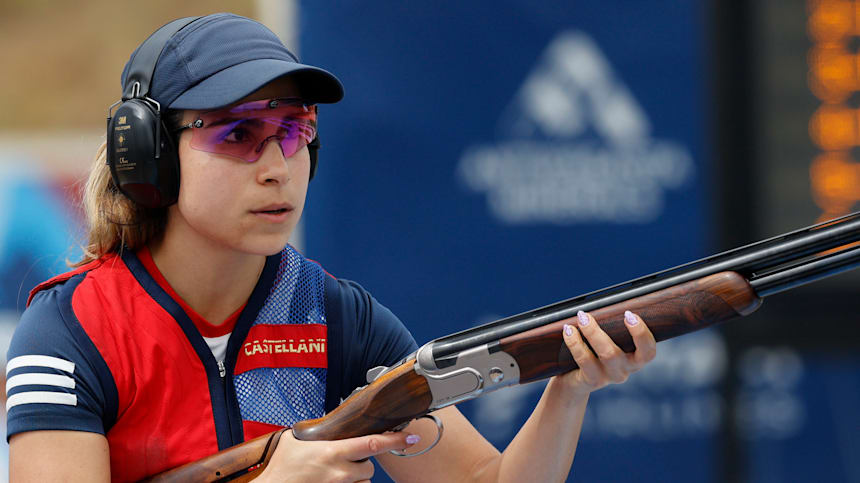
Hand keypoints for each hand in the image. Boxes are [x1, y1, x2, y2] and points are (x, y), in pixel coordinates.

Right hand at [257, 430, 418, 481]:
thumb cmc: (282, 468)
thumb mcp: (295, 440)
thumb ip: (314, 432)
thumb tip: (322, 424)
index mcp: (334, 452)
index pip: (374, 444)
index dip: (395, 440)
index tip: (411, 437)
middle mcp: (341, 472)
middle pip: (369, 466)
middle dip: (361, 462)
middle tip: (344, 460)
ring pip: (363, 481)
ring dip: (355, 477)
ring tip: (334, 474)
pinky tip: (334, 481)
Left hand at [558, 310, 656, 397]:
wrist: (574, 381)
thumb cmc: (595, 352)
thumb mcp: (608, 340)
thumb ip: (613, 326)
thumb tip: (606, 302)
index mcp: (634, 359)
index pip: (648, 351)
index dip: (642, 334)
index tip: (629, 314)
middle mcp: (623, 370)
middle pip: (618, 353)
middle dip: (602, 331)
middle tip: (590, 314)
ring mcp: (607, 377)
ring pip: (604, 355)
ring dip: (591, 333)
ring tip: (581, 317)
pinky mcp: (591, 380)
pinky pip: (584, 360)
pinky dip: (575, 343)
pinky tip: (568, 330)